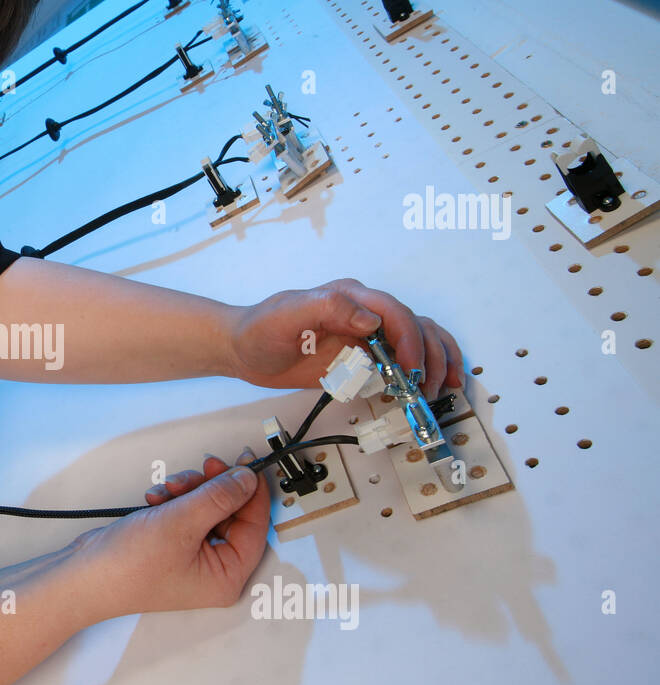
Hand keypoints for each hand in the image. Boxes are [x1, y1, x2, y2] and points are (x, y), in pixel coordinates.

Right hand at [70, 450, 269, 615]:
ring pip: (207, 509)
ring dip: (189, 491)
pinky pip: (186, 514)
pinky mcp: (172, 547)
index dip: (251, 491)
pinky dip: (173, 501)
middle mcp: (213, 571)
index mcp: (227, 576)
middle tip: (204, 466)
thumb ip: (220, 496)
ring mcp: (192, 559)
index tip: (246, 461)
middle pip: (231, 514)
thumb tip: (248, 478)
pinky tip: (156, 499)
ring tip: (168, 490)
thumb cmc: (129, 565)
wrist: (83, 574)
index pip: (255, 525)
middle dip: (211, 488)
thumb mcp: (182, 522)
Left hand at [224, 278, 464, 398]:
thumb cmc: (260, 329)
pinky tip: (430, 386)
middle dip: (428, 354)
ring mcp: (366, 334)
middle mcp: (364, 312)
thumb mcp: (287, 315)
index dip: (408, 338)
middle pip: (415, 325)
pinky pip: (401, 358)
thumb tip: (370, 319)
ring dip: (436, 360)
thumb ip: (328, 308)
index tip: (408, 368)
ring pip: (418, 339)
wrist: (243, 349)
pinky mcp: (362, 355)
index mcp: (349, 296)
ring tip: (441, 387)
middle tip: (427, 386)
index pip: (393, 312)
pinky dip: (422, 369)